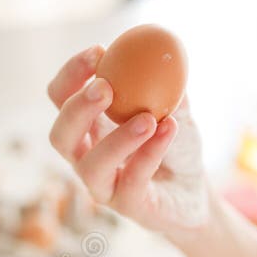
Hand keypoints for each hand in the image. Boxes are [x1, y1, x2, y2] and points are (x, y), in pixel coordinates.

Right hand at [47, 46, 208, 232]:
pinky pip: (131, 181)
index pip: (60, 98)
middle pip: (61, 135)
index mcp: (87, 127)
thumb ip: (164, 83)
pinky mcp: (127, 206)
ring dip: (117, 139)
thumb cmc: (176, 147)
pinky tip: (170, 130)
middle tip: (105, 87)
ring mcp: (103, 185)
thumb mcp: (174, 107)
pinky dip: (149, 153)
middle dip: (77, 109)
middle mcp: (86, 157)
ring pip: (91, 166)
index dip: (71, 75)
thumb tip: (162, 50)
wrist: (195, 192)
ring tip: (147, 118)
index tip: (98, 52)